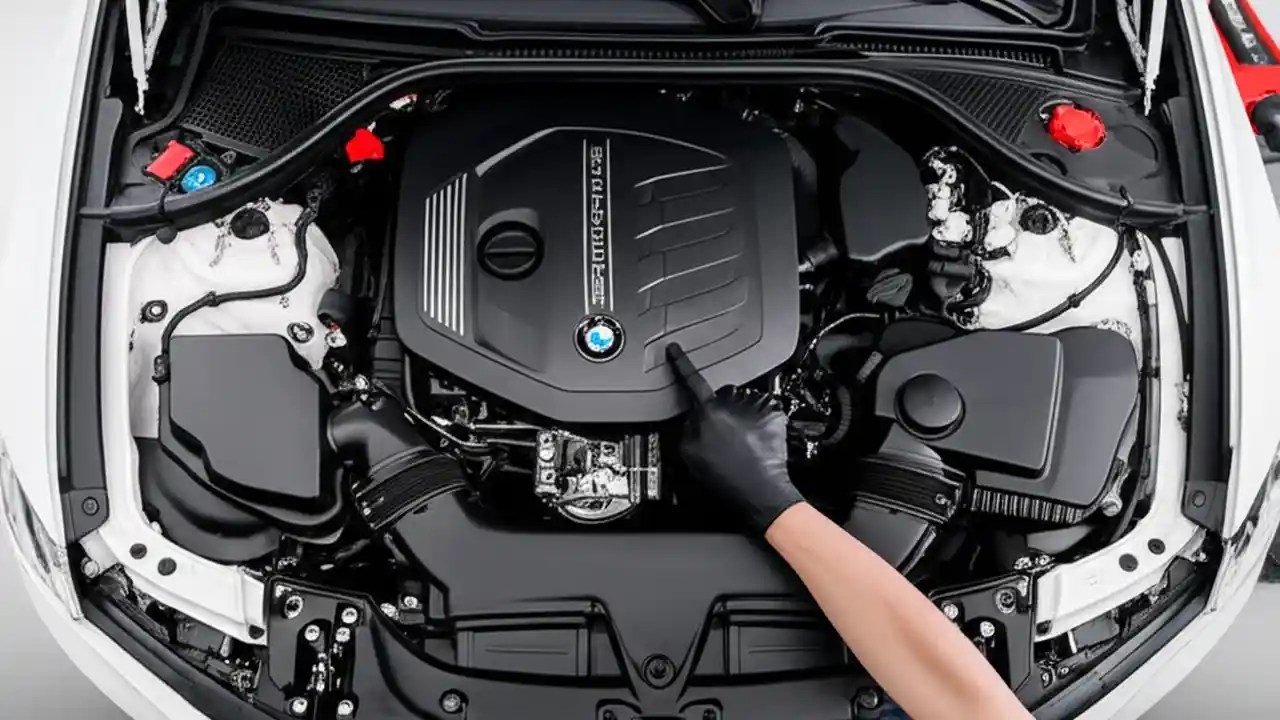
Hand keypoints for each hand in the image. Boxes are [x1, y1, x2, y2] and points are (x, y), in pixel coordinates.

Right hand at [667, 343, 802, 533]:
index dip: (681, 363)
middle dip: (719, 409)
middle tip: (723, 436)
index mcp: (708, 412)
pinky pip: (760, 411)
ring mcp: (755, 407)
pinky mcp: (773, 414)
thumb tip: (692, 417)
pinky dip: (758, 422)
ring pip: (741, 403)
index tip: (675, 349)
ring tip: (742, 443)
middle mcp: (732, 403)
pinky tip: (756, 442)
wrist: (760, 492)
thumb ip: (687, 428)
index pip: (691, 380)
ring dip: (740, 416)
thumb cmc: (726, 479)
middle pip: (720, 396)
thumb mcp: (689, 455)